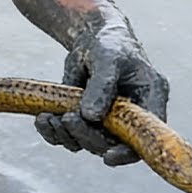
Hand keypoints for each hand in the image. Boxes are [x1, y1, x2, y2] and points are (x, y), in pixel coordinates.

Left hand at [35, 21, 169, 165]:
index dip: (128, 153)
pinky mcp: (85, 120)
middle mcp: (130, 118)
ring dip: (66, 135)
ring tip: (47, 118)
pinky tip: (42, 119)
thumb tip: (90, 117)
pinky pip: (70, 136)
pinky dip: (54, 132)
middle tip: (67, 119)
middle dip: (87, 137)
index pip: (145, 139)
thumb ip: (102, 85)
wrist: (92, 36)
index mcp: (149, 102)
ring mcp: (107, 122)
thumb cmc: (109, 43)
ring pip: (87, 143)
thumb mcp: (108, 58)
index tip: (108, 157)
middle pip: (111, 144)